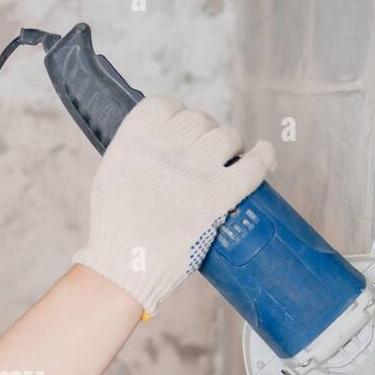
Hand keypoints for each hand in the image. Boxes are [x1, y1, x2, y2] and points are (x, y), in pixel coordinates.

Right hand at [72, 95, 274, 315]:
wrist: (126, 269)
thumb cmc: (116, 229)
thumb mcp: (110, 177)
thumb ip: (133, 152)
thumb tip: (159, 140)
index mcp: (134, 144)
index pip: (164, 105)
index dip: (176, 115)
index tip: (180, 130)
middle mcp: (165, 151)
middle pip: (197, 119)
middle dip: (203, 132)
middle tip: (204, 154)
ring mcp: (194, 172)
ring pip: (226, 137)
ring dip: (230, 145)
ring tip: (227, 159)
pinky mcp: (218, 196)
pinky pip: (253, 166)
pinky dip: (263, 157)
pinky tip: (264, 153)